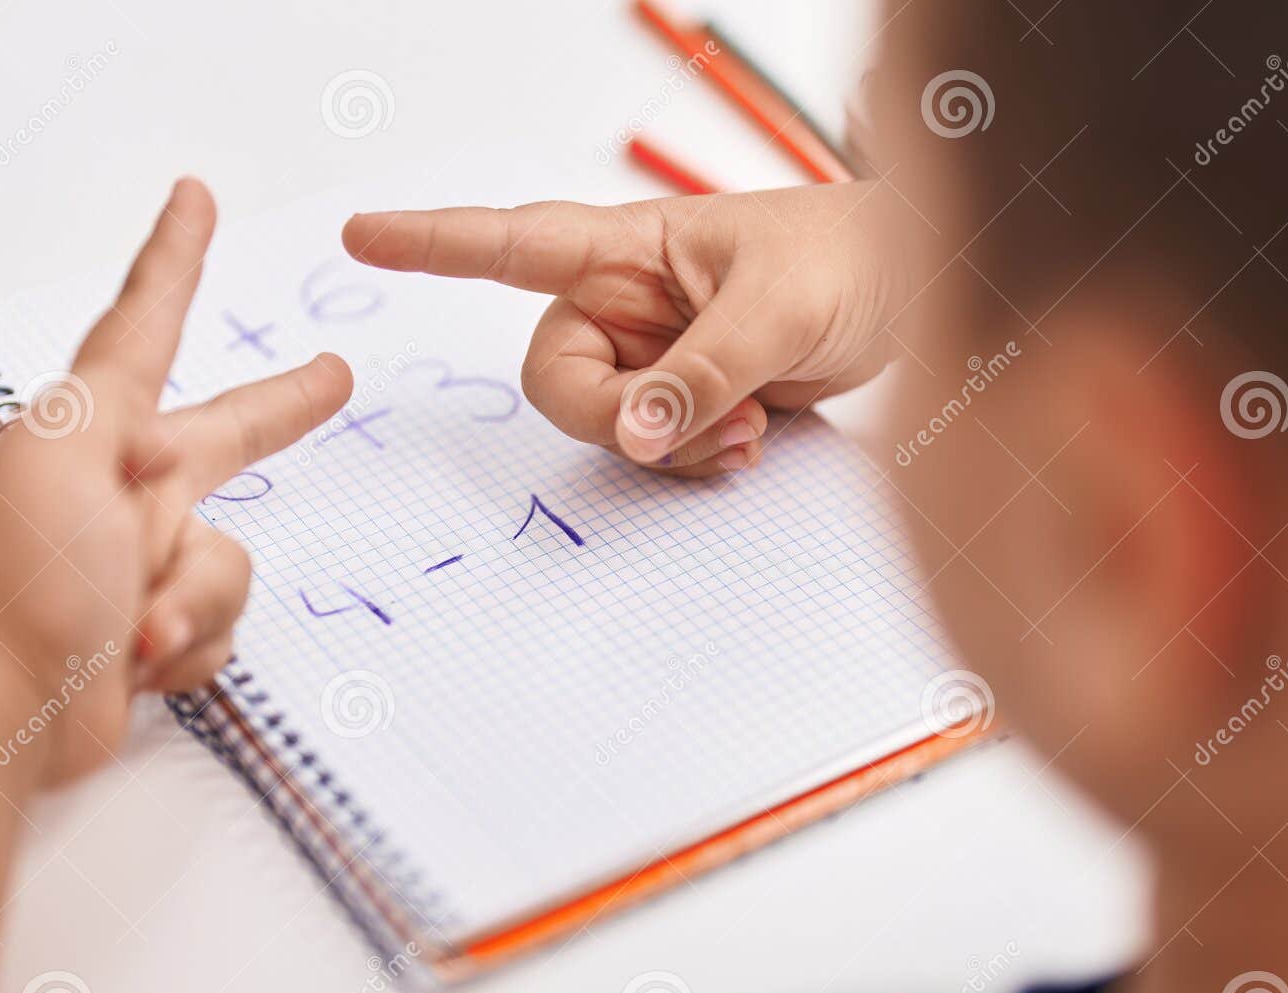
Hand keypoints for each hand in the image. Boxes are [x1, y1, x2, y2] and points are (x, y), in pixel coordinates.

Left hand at [0, 177, 351, 782]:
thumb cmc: (14, 581)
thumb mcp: (58, 457)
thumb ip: (110, 407)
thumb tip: (161, 432)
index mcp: (92, 432)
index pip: (144, 328)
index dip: (176, 261)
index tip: (194, 198)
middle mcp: (120, 490)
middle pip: (227, 436)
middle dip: (284, 412)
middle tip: (335, 378)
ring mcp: (138, 565)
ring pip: (233, 560)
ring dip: (199, 598)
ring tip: (141, 628)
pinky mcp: (153, 634)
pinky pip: (222, 625)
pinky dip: (194, 648)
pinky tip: (141, 665)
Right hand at [342, 181, 900, 474]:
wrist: (924, 293)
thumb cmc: (858, 258)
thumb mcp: (781, 306)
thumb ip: (702, 370)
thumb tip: (639, 430)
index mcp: (632, 250)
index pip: (513, 242)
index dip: (433, 242)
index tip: (363, 236)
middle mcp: (630, 304)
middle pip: (556, 380)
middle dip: (614, 418)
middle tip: (692, 421)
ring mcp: (658, 357)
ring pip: (610, 429)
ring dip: (674, 445)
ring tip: (749, 419)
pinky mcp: (691, 400)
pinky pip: (657, 451)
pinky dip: (696, 459)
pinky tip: (749, 437)